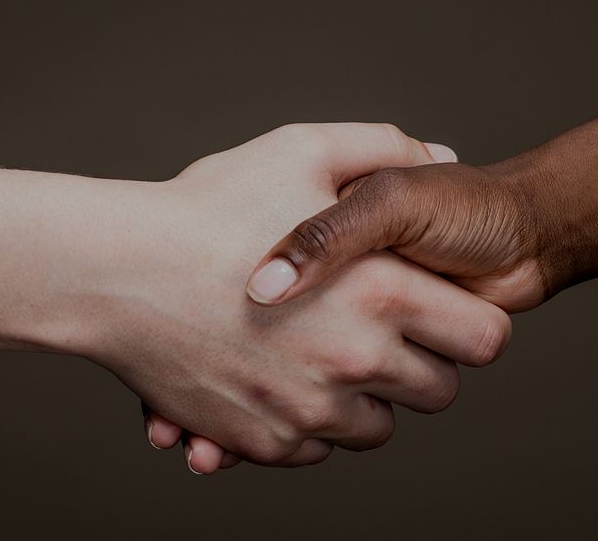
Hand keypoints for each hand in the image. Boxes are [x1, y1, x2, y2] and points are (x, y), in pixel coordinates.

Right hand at [89, 124, 509, 470]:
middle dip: (420, 363)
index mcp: (383, 291)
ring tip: (324, 349)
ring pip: (379, 429)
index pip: (485, 341)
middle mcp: (356, 361)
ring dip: (366, 397)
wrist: (112, 272)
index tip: (439, 309)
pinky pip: (319, 450)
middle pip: (439, 393)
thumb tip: (442, 153)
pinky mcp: (267, 441)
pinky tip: (279, 374)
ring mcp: (309, 411)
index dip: (468, 322)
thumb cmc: (206, 209)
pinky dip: (309, 421)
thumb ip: (385, 147)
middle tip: (379, 328)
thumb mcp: (301, 150)